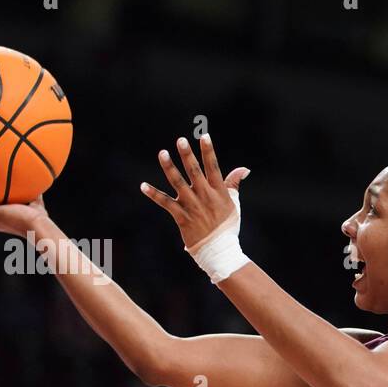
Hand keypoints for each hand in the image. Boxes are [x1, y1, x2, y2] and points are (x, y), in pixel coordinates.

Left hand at [140, 134, 250, 248]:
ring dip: (169, 167)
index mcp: (218, 192)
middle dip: (188, 155)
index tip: (204, 136)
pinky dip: (154, 194)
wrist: (219, 250)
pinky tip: (143, 186)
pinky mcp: (181, 217)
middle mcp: (205, 196)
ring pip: (178, 183)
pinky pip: (165, 203)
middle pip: (195, 171)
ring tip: (163, 153)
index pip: (214, 167)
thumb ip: (234, 183)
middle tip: (181, 140)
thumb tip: (244, 169)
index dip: (209, 151)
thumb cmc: (227, 226)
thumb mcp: (234, 203)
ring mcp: (192, 206)